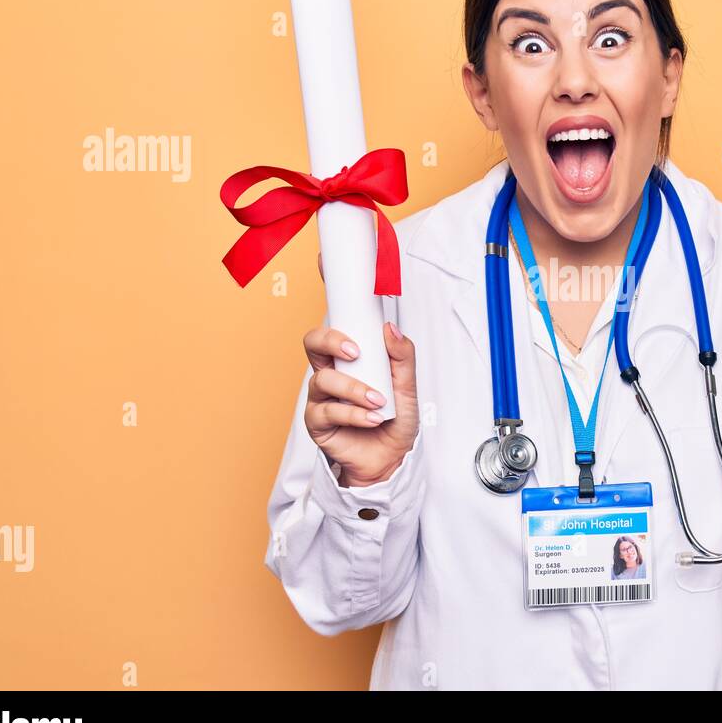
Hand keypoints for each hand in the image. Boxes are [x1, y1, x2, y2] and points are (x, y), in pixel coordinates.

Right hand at [305, 253, 419, 484]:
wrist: (391, 461)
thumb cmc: (395, 421)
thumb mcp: (408, 385)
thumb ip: (402, 356)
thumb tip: (390, 328)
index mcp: (350, 355)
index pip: (337, 318)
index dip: (328, 290)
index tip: (325, 261)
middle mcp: (331, 371)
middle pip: (313, 340)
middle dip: (331, 340)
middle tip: (355, 351)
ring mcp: (322, 396)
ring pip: (323, 379)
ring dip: (355, 389)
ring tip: (378, 403)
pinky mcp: (318, 422)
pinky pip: (328, 411)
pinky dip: (354, 414)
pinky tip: (373, 419)